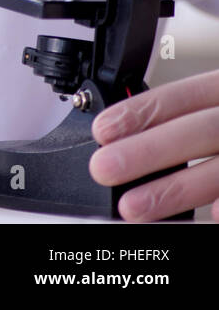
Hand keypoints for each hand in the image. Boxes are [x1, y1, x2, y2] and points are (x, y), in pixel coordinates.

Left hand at [89, 69, 218, 220]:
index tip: (102, 129)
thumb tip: (126, 141)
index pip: (187, 94)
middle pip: (205, 129)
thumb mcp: (218, 107)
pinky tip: (210, 215)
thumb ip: (189, 120)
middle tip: (104, 168)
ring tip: (135, 207)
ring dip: (179, 188)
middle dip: (151, 149)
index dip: (144, 110)